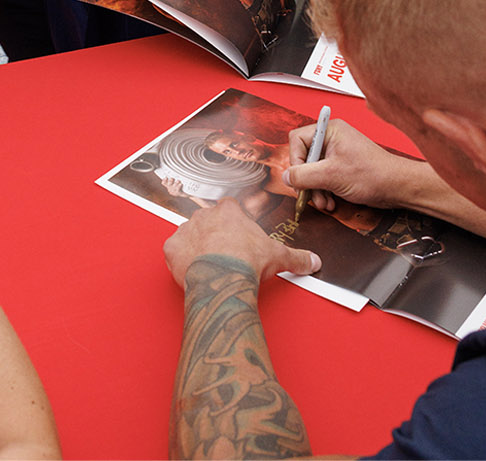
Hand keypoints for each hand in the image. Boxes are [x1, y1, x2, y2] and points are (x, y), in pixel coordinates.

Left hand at [163, 198, 318, 287]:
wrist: (222, 279)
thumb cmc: (247, 262)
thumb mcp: (278, 256)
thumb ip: (297, 257)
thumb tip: (313, 261)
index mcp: (229, 210)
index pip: (229, 206)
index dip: (234, 220)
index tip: (237, 233)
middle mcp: (205, 215)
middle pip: (208, 219)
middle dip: (214, 233)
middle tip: (224, 251)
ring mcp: (186, 230)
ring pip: (189, 232)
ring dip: (196, 244)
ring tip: (208, 261)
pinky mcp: (172, 248)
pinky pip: (173, 249)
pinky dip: (180, 257)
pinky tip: (191, 267)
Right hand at [285, 119, 419, 214]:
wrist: (396, 187)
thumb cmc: (372, 174)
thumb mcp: (331, 175)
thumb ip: (303, 175)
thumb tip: (285, 177)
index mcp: (330, 130)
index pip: (297, 139)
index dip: (295, 160)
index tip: (300, 178)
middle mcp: (332, 139)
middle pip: (303, 158)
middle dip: (306, 181)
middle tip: (309, 196)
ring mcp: (337, 154)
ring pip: (312, 172)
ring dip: (315, 190)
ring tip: (324, 203)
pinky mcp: (341, 168)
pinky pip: (322, 179)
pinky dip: (323, 192)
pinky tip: (331, 202)